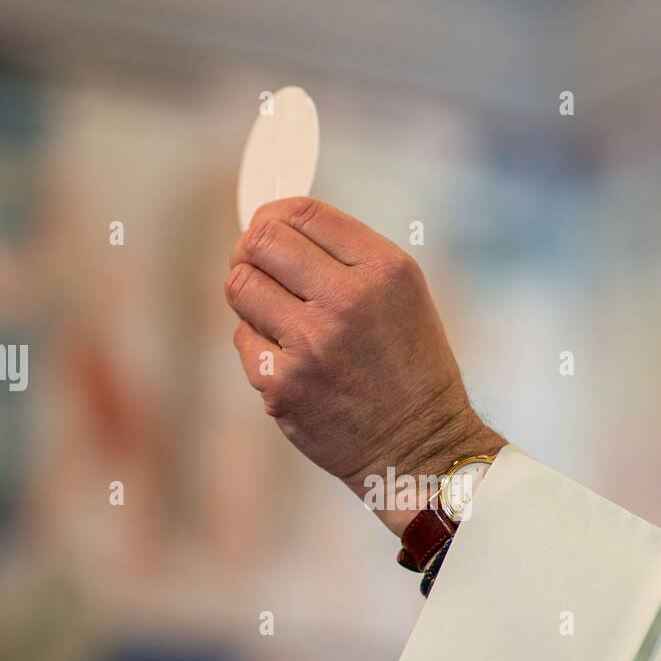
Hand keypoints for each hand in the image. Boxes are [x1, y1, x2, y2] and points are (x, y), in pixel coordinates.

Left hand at [226, 197, 504, 535]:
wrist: (420, 447)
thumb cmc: (409, 368)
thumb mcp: (401, 295)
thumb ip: (346, 256)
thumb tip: (273, 228)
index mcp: (383, 270)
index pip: (302, 212)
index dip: (273, 216)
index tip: (269, 229)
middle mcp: (347, 300)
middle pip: (259, 243)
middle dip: (251, 252)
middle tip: (258, 268)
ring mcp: (310, 344)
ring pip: (240, 287)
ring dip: (251, 297)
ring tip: (277, 317)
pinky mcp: (282, 384)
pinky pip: (243, 340)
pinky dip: (258, 346)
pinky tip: (291, 361)